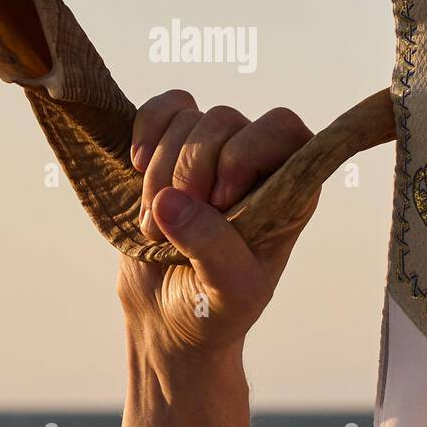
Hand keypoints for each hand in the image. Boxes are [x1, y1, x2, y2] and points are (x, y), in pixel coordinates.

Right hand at [115, 89, 317, 426]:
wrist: (168, 318)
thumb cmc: (215, 310)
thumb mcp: (228, 291)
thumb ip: (212, 247)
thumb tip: (170, 200)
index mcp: (289, 188)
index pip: (284, 129)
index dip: (246, 153)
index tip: (221, 202)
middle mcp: (256, 162)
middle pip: (225, 120)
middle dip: (190, 172)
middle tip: (175, 230)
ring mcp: (211, 150)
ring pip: (187, 117)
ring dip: (159, 173)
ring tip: (156, 226)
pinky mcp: (170, 146)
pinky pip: (162, 108)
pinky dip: (144, 131)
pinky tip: (136, 167)